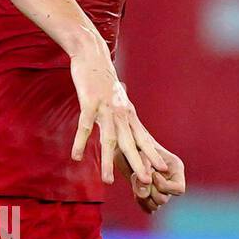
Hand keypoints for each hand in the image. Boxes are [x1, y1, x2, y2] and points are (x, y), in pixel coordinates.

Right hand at [69, 46, 165, 186]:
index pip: (143, 139)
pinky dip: (80, 142)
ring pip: (109, 140)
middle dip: (139, 164)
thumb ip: (122, 113)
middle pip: (131, 144)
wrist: (92, 55)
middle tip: (147, 183)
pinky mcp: (89, 103)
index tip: (162, 172)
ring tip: (108, 181)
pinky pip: (85, 127)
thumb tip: (127, 127)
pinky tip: (76, 157)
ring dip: (109, 162)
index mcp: (128, 114)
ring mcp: (106, 109)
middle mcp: (121, 114)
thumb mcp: (117, 98)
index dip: (152, 156)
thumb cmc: (102, 78)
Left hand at [131, 143, 186, 213]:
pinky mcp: (149, 192)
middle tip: (137, 179)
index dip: (164, 187)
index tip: (152, 175)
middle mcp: (170, 180)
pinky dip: (141, 203)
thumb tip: (144, 194)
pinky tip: (135, 193)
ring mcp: (160, 188)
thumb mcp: (139, 152)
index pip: (179, 190)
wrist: (124, 144)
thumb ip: (144, 170)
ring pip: (156, 205)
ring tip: (135, 184)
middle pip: (164, 199)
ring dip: (143, 198)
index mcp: (175, 168)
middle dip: (149, 191)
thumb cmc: (134, 142)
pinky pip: (149, 208)